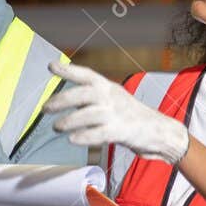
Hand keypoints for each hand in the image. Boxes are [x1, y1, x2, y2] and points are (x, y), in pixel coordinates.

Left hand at [45, 61, 189, 162]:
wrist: (160, 131)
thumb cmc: (131, 116)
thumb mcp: (113, 99)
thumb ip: (91, 98)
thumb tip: (62, 101)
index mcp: (108, 87)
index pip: (86, 75)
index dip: (69, 70)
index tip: (51, 66)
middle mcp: (112, 97)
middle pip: (84, 94)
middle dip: (62, 100)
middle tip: (45, 109)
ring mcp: (117, 114)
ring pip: (89, 114)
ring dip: (69, 121)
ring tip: (57, 127)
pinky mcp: (122, 132)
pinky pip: (99, 133)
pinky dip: (84, 136)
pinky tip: (72, 139)